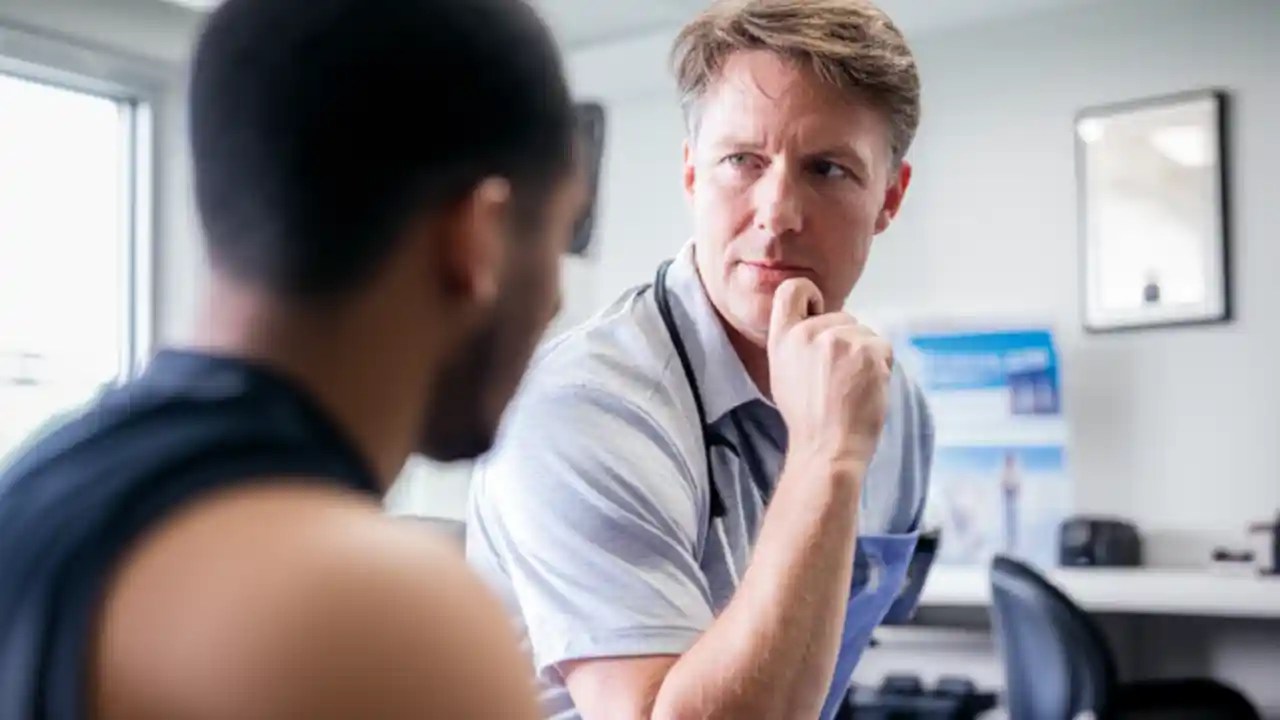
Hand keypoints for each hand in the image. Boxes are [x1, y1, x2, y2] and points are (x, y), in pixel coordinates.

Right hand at [767, 278, 892, 464]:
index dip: (810, 296)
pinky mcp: (870, 351)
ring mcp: (841, 340)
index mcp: (783, 337)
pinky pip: (882, 347)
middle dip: (845, 340)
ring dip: (864, 355)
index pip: (793, 288)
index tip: (817, 311)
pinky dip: (880, 366)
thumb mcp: (783, 372)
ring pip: (864, 332)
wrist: (828, 448)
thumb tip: (821, 321)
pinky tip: (866, 388)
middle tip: (836, 377)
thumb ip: (797, 341)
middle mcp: (809, 332)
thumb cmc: (807, 417)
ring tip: (850, 386)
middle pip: (841, 315)